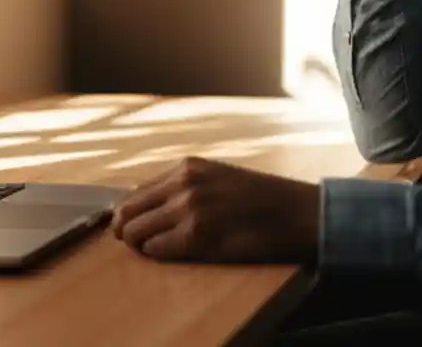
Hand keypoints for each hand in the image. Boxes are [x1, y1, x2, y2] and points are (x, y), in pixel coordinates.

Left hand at [110, 157, 319, 262]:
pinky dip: (157, 254)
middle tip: (137, 244)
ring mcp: (187, 207)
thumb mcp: (218, 178)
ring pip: (135, 231)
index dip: (130, 214)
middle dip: (126, 230)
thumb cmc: (261, 200)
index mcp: (187, 167)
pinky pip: (155, 249)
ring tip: (156, 249)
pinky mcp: (195, 233)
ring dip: (140, 244)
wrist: (296, 213)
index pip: (136, 192)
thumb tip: (152, 208)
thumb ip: (186, 187)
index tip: (133, 228)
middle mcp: (182, 182)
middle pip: (127, 211)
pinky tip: (174, 253)